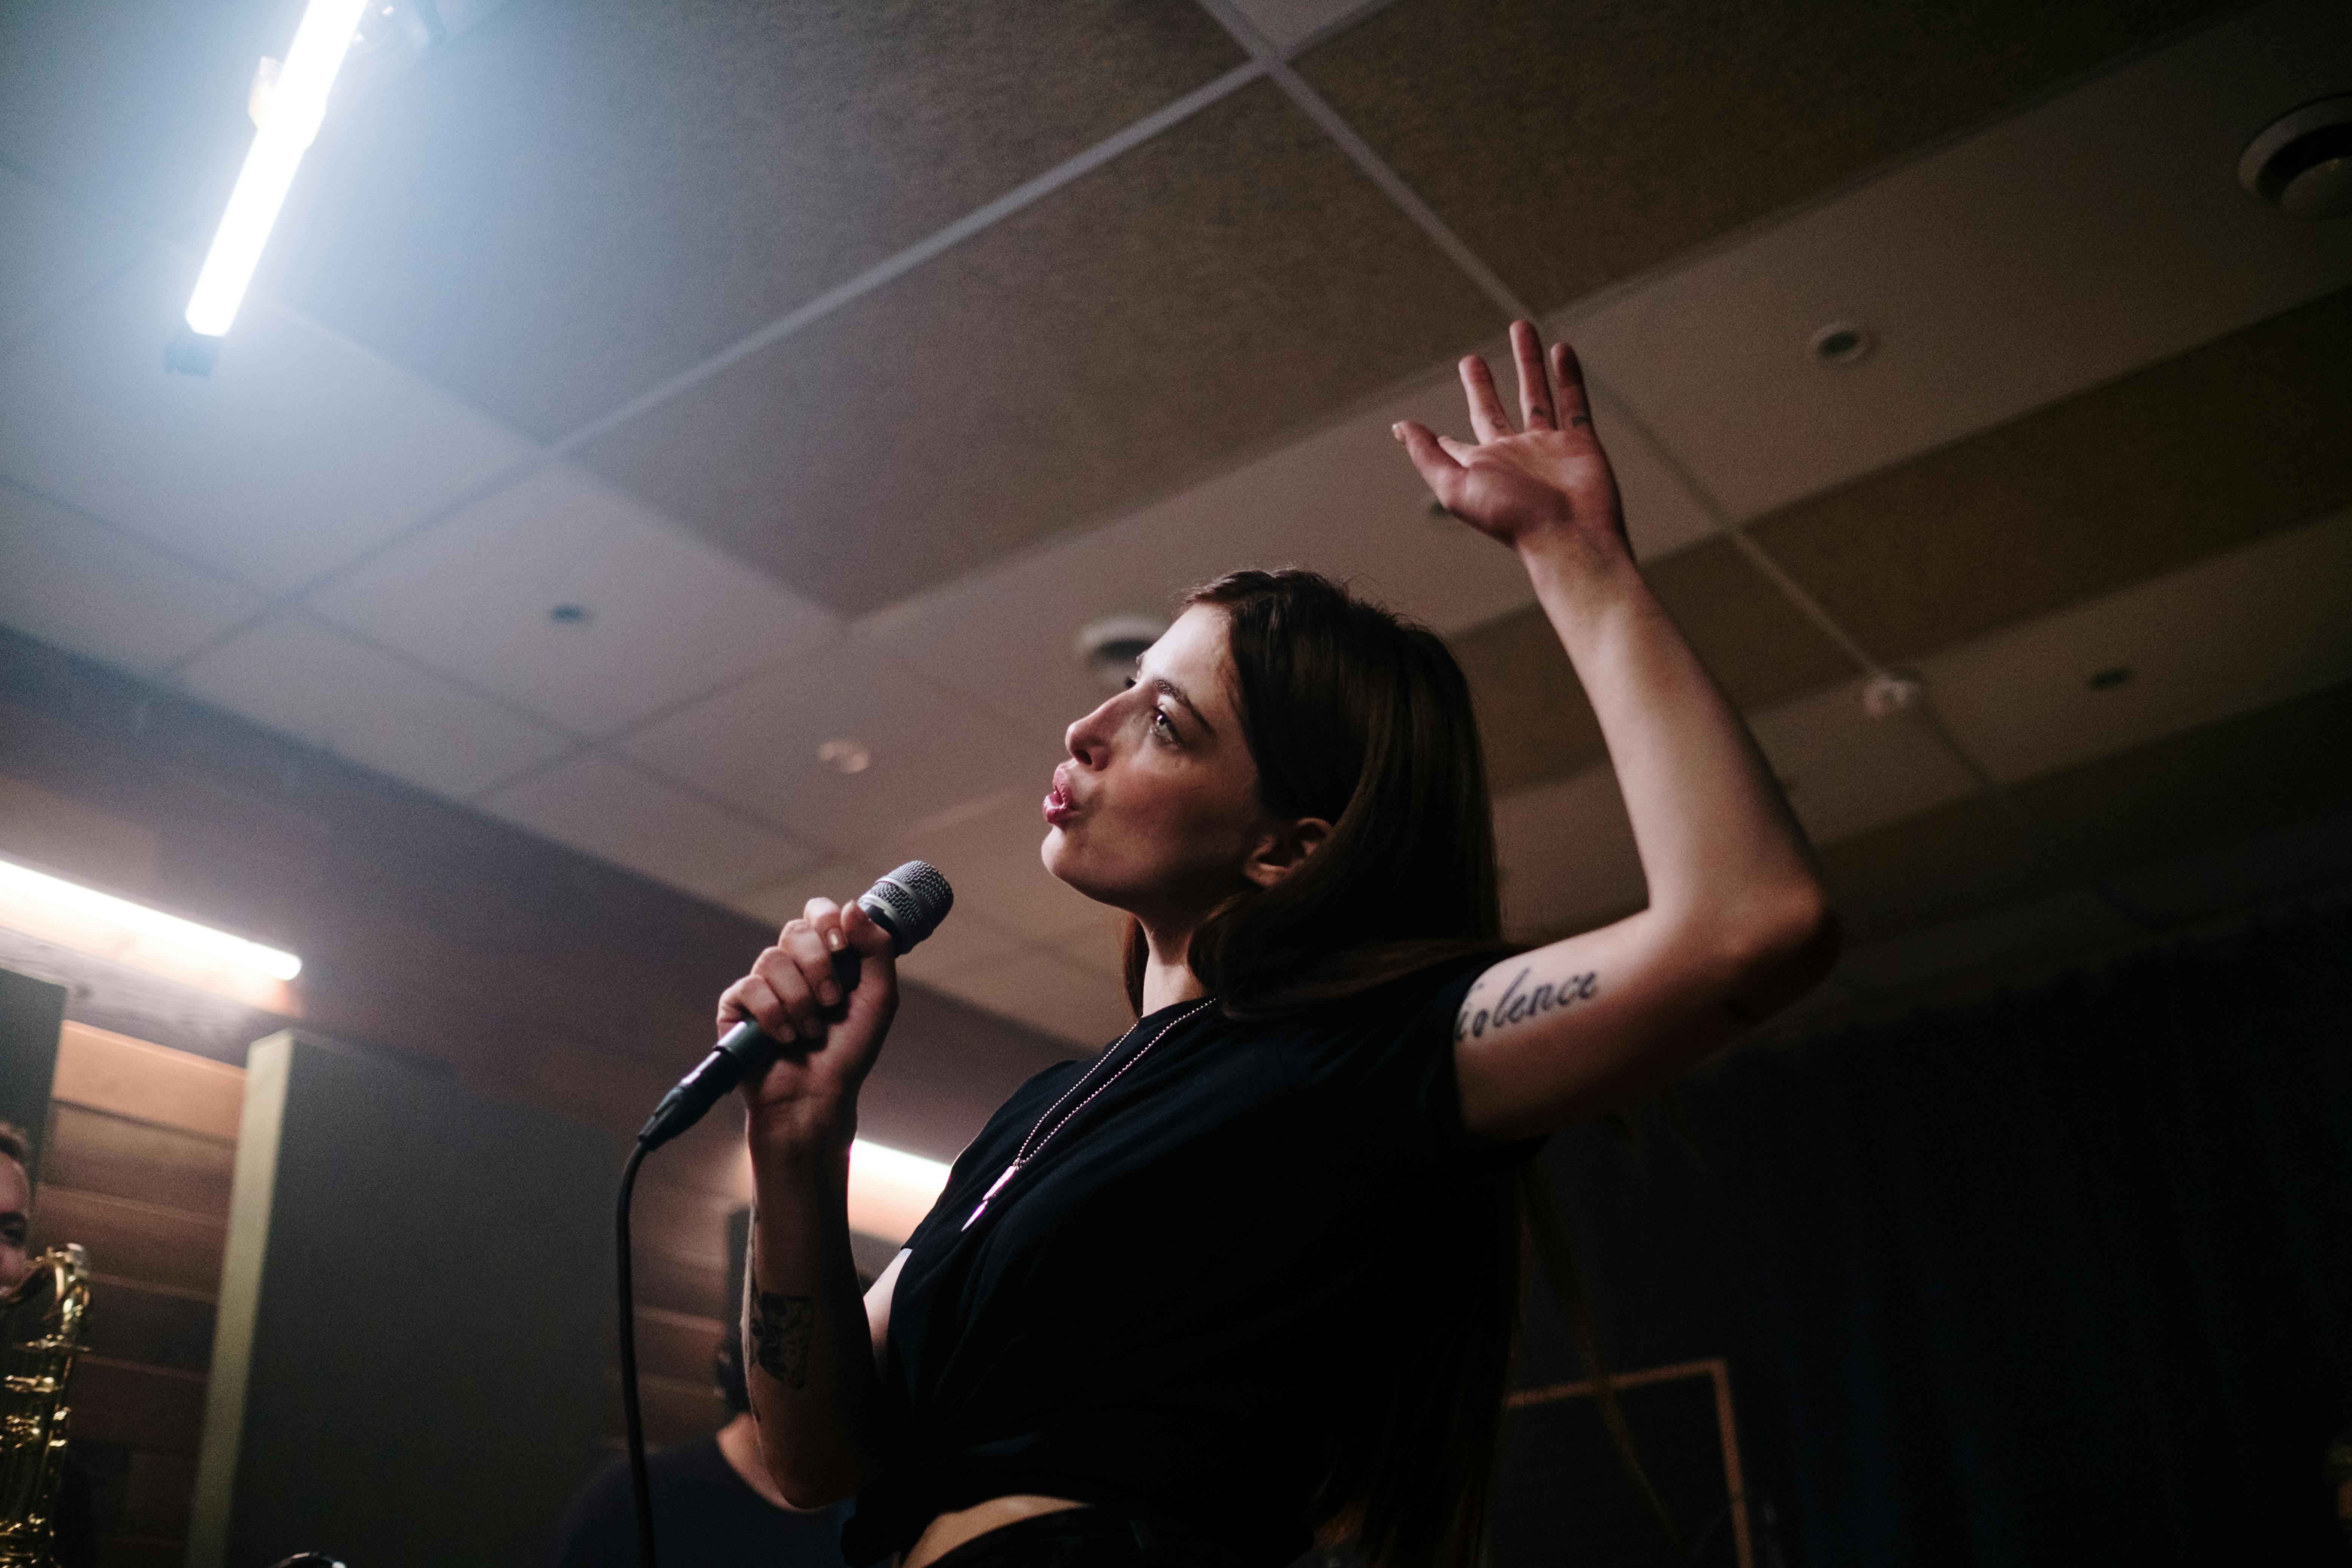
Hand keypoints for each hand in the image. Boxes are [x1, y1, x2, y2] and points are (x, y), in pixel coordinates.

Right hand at [716, 898, 898, 1152]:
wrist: (817, 1097)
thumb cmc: (848, 1052)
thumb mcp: (879, 999)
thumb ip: (876, 950)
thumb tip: (852, 905)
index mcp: (826, 958)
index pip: (818, 913)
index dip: (827, 921)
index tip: (841, 948)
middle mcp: (793, 966)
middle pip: (795, 929)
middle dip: (819, 966)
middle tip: (833, 1001)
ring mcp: (763, 985)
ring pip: (772, 959)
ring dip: (800, 1000)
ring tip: (810, 1031)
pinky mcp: (736, 1008)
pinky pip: (749, 988)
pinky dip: (773, 1014)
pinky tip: (783, 1038)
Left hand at [1394, 320, 1625, 558]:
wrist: (1569, 536)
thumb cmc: (1511, 518)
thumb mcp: (1455, 486)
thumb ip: (1428, 455)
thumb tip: (1400, 427)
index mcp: (1482, 466)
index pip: (1455, 445)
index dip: (1438, 438)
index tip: (1420, 426)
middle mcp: (1514, 454)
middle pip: (1495, 410)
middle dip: (1482, 385)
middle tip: (1470, 359)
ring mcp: (1549, 447)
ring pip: (1537, 394)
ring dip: (1528, 362)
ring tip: (1521, 327)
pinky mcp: (1580, 443)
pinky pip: (1574, 401)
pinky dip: (1569, 375)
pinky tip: (1561, 349)